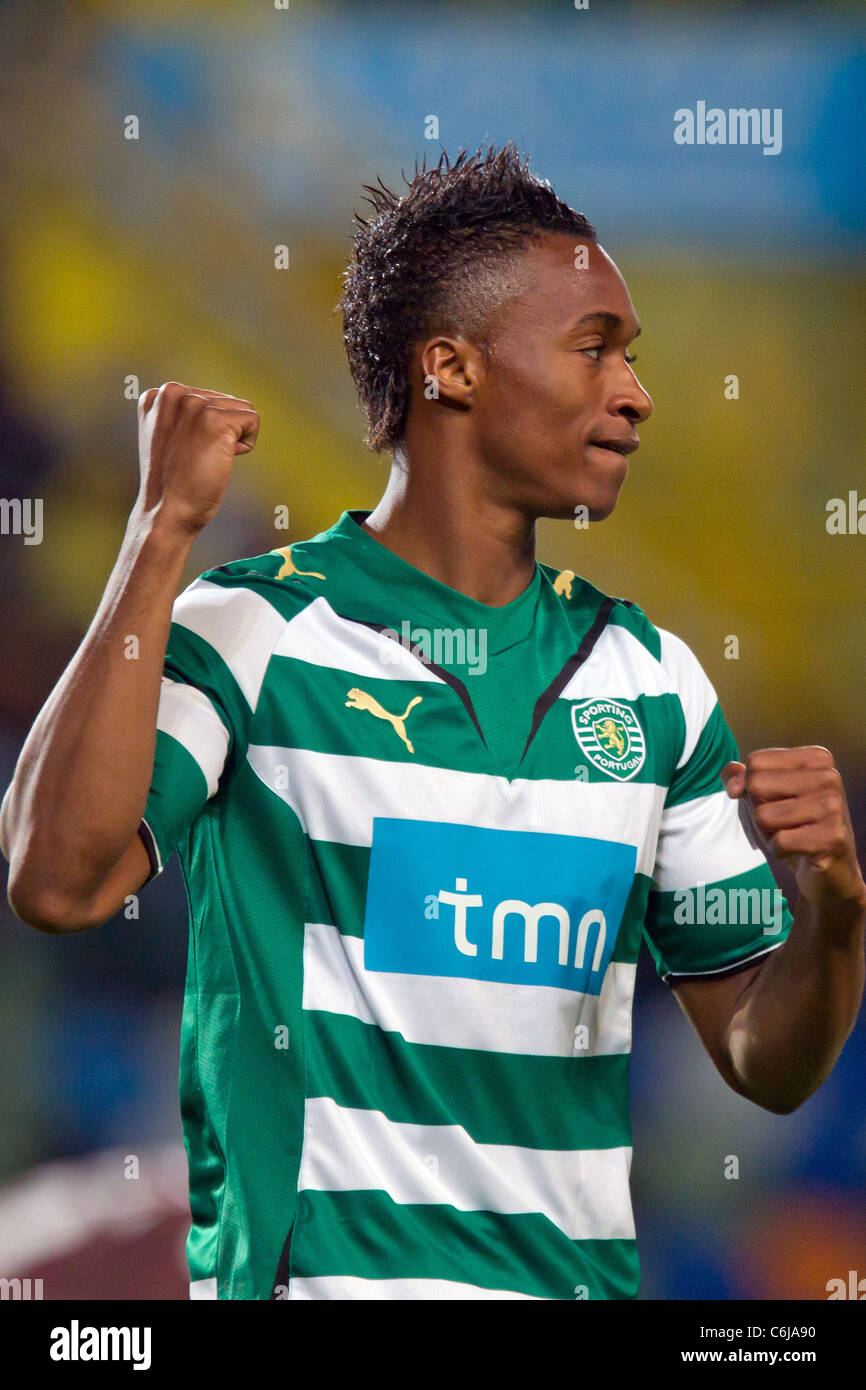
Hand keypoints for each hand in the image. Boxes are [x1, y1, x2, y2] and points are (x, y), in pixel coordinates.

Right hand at [136, 381, 259, 534]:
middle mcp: (172, 392)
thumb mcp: (169, 437)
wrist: (166, 512)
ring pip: (242, 409)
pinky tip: (220, 461)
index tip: (186, 451)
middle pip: (226, 402)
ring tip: (206, 459)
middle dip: (222, 432)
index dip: (207, 429)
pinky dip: (246, 445)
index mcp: (158, 396)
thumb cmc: (173, 483)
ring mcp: (193, 404)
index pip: (207, 397)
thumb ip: (183, 415)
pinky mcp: (214, 419)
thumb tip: (221, 407)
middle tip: (196, 459)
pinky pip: (253, 420)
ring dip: (234, 438)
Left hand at [721, 747, 865, 910]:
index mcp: (816, 758)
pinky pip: (779, 842)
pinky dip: (779, 850)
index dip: (752, 787)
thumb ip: (740, 777)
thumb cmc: (793, 824)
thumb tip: (732, 782)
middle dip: (758, 810)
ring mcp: (833, 807)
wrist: (830, 867)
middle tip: (783, 822)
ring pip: (764, 815)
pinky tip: (798, 850)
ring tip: (791, 835)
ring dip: (768, 833)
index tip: (775, 800)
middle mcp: (829, 776)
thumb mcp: (765, 795)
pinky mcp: (832, 837)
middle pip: (756, 785)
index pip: (756, 762)